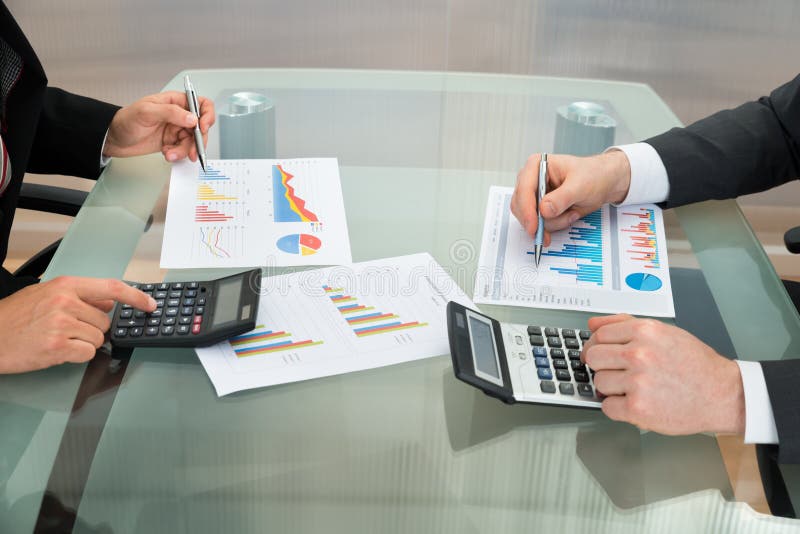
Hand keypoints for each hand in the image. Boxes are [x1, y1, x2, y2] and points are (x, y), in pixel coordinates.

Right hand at [0, 277, 155, 373]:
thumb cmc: (14, 317)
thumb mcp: (46, 294)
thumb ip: (80, 296)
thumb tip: (108, 301)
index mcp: (65, 285)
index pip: (112, 287)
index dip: (136, 297)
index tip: (150, 305)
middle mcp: (65, 302)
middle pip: (105, 322)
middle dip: (91, 329)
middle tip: (66, 329)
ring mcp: (62, 324)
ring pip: (97, 339)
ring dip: (82, 343)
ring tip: (57, 338)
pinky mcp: (57, 347)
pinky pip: (87, 353)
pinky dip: (76, 356)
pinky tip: (56, 350)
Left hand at [103, 91, 215, 162]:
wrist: (114, 139)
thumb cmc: (126, 120)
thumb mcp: (147, 112)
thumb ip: (171, 113)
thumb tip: (192, 118)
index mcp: (175, 101)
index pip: (201, 104)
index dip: (207, 115)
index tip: (202, 128)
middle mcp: (179, 115)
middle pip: (201, 127)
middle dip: (198, 141)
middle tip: (192, 152)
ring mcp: (176, 129)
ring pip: (193, 142)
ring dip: (184, 151)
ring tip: (171, 155)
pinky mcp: (172, 142)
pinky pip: (183, 150)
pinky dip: (178, 155)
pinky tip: (167, 154)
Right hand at [510, 151, 631, 242]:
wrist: (605, 182)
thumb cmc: (594, 175)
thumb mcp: (580, 185)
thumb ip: (561, 198)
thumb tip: (544, 210)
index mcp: (537, 165)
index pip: (524, 189)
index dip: (527, 210)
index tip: (534, 227)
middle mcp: (532, 180)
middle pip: (521, 206)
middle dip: (539, 220)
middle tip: (549, 232)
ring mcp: (535, 195)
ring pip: (529, 218)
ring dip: (551, 223)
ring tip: (571, 214)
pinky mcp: (540, 207)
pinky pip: (539, 224)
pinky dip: (553, 226)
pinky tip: (568, 217)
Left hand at [581, 314, 744, 434]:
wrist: (723, 394)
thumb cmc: (696, 364)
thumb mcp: (664, 332)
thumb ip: (625, 324)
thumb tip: (593, 325)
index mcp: (645, 332)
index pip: (599, 335)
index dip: (596, 345)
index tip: (598, 353)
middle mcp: (639, 354)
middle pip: (593, 357)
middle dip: (601, 366)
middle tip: (615, 372)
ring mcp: (638, 382)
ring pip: (599, 382)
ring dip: (611, 388)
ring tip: (632, 388)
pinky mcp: (638, 408)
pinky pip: (607, 407)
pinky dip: (616, 407)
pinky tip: (633, 402)